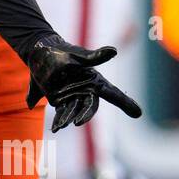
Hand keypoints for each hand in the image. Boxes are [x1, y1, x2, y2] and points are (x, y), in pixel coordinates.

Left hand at [26, 33, 141, 133]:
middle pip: (89, 107)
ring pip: (73, 112)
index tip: (138, 113)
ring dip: (68, 119)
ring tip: (61, 125)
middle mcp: (85, 90)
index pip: (111, 93)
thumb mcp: (78, 55)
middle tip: (78, 122)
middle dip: (85, 115)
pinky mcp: (59, 101)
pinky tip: (55, 128)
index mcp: (94, 80)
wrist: (40, 53)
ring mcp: (72, 97)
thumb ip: (95, 57)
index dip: (125, 102)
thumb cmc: (62, 52)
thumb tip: (114, 50)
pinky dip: (58, 121)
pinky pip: (61, 113)